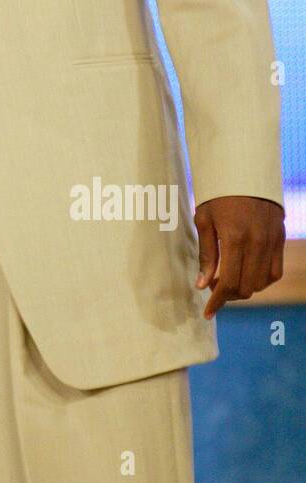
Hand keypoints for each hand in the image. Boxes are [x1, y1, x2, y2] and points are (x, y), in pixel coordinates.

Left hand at [195, 195, 285, 317]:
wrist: (245, 171)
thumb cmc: (218, 194)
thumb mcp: (204, 219)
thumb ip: (207, 254)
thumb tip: (203, 285)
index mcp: (235, 238)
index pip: (229, 282)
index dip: (217, 301)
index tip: (208, 311)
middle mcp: (257, 243)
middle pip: (246, 287)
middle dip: (228, 295)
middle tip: (213, 288)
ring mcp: (272, 242)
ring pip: (262, 283)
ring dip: (244, 288)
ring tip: (227, 279)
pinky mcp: (281, 239)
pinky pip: (275, 272)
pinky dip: (261, 280)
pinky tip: (246, 274)